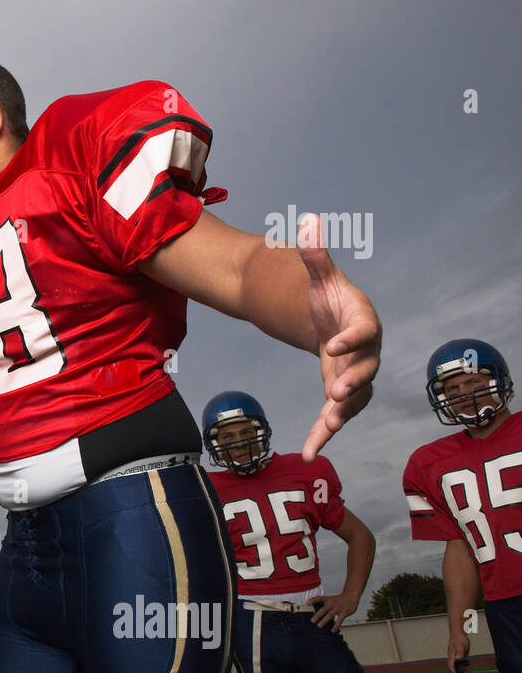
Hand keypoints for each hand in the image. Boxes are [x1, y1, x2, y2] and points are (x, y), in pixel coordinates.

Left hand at [296, 213, 381, 461]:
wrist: (333, 322)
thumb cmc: (329, 299)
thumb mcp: (320, 278)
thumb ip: (315, 255)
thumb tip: (306, 220)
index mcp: (362, 323)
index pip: (363, 330)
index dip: (351, 339)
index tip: (331, 345)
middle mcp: (365, 353)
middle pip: (365, 370)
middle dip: (353, 383)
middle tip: (336, 395)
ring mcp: (356, 376)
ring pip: (355, 400)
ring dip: (341, 416)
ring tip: (325, 431)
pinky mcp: (341, 395)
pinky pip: (336, 417)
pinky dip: (324, 434)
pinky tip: (309, 452)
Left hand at [309, 592, 357, 632]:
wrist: (351, 596)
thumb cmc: (339, 599)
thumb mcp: (331, 598)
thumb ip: (323, 603)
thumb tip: (314, 608)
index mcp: (328, 600)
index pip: (319, 598)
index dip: (313, 599)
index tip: (307, 602)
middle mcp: (332, 604)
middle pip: (323, 609)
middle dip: (317, 615)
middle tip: (312, 621)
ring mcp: (338, 608)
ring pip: (330, 615)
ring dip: (324, 621)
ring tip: (319, 626)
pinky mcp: (344, 613)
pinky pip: (339, 620)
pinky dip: (336, 626)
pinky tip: (332, 630)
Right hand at [447, 632, 476, 672]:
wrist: (459, 633)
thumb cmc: (458, 638)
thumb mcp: (460, 645)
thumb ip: (459, 652)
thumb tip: (458, 658)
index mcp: (452, 656)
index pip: (451, 666)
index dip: (454, 672)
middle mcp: (454, 659)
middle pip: (457, 669)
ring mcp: (458, 659)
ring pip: (461, 669)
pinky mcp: (462, 658)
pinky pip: (464, 666)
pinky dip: (468, 671)